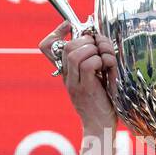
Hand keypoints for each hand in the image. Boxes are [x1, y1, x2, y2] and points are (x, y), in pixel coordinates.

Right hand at [38, 21, 116, 136]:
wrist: (100, 127)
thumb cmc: (102, 103)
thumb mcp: (95, 79)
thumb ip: (93, 63)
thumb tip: (100, 43)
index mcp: (67, 73)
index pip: (48, 47)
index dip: (57, 32)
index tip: (70, 26)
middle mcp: (67, 77)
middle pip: (66, 46)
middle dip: (85, 39)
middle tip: (99, 47)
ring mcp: (75, 83)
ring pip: (76, 53)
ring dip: (94, 49)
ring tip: (104, 58)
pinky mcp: (86, 89)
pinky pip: (88, 65)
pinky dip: (100, 60)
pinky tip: (107, 67)